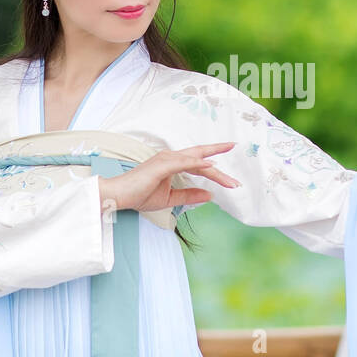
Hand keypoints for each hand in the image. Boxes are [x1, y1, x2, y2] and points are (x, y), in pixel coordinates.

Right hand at [97, 142, 240, 214]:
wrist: (119, 195)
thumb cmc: (140, 195)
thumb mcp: (170, 198)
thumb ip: (189, 195)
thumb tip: (209, 195)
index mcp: (173, 163)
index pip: (199, 164)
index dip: (217, 170)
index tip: (232, 179)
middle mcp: (171, 157)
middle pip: (202, 158)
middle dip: (221, 164)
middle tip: (237, 176)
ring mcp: (166, 159)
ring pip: (197, 161)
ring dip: (215, 170)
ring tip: (230, 181)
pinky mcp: (161, 165)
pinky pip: (184, 162)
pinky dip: (198, 163)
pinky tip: (211, 166)